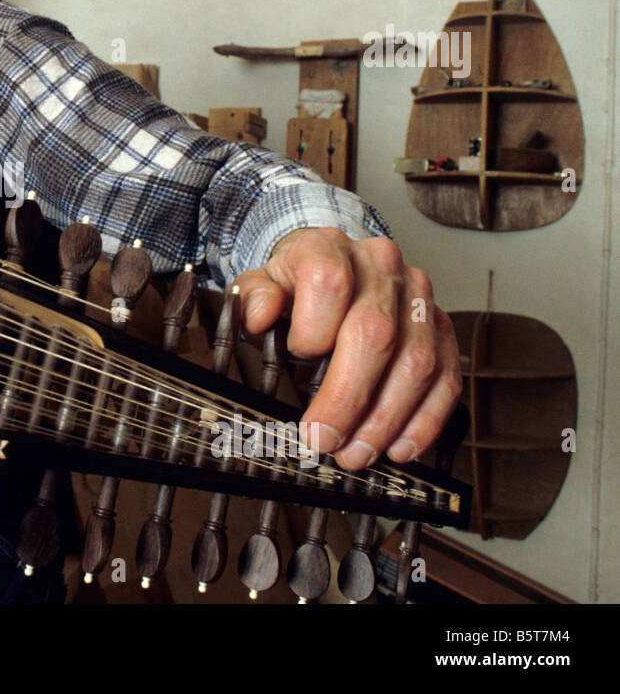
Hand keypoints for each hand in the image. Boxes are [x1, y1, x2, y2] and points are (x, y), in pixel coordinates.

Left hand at [231, 227, 462, 470]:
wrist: (334, 266)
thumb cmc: (294, 286)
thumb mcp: (262, 284)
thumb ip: (254, 298)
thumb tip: (260, 316)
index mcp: (329, 247)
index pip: (328, 283)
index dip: (312, 330)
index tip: (297, 361)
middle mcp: (381, 264)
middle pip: (375, 333)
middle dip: (348, 397)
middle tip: (324, 440)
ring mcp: (419, 296)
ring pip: (416, 362)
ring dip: (385, 419)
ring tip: (356, 453)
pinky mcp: (443, 327)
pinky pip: (446, 378)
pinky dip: (425, 420)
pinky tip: (399, 447)